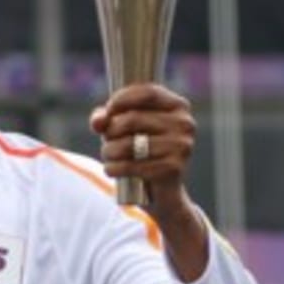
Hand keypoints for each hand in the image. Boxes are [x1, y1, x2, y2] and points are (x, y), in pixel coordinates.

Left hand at [90, 83, 196, 206]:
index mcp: (178, 106)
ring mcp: (181, 146)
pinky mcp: (173, 168)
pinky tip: (111, 169)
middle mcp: (184, 123)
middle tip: (106, 140)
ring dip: (109, 151)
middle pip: (134, 118)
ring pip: (130, 144)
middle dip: (111, 130)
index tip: (108, 111)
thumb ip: (107, 118)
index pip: (148, 92)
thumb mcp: (124, 128)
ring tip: (107, 155)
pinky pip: (133, 166)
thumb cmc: (141, 150)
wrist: (162, 190)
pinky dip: (115, 168)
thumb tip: (98, 121)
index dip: (122, 99)